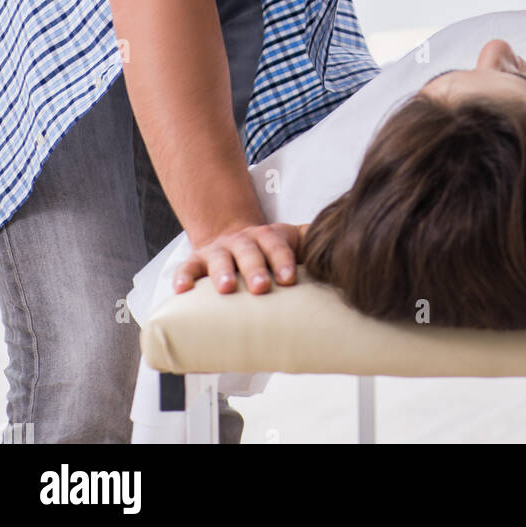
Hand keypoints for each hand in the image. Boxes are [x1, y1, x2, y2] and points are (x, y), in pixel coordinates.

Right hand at [173, 222, 303, 295]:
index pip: (278, 244)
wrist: (233, 236)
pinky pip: (188, 267)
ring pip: (219, 257)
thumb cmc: (267, 253)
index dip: (284, 259)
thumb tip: (344, 268)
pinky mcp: (197, 260)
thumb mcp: (289, 248)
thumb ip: (312, 253)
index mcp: (268, 237)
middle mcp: (243, 241)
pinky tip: (182, 290)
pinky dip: (184, 277)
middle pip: (250, 250)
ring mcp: (219, 250)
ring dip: (223, 271)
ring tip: (227, 288)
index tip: (289, 279)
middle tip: (261, 286)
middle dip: (256, 267)